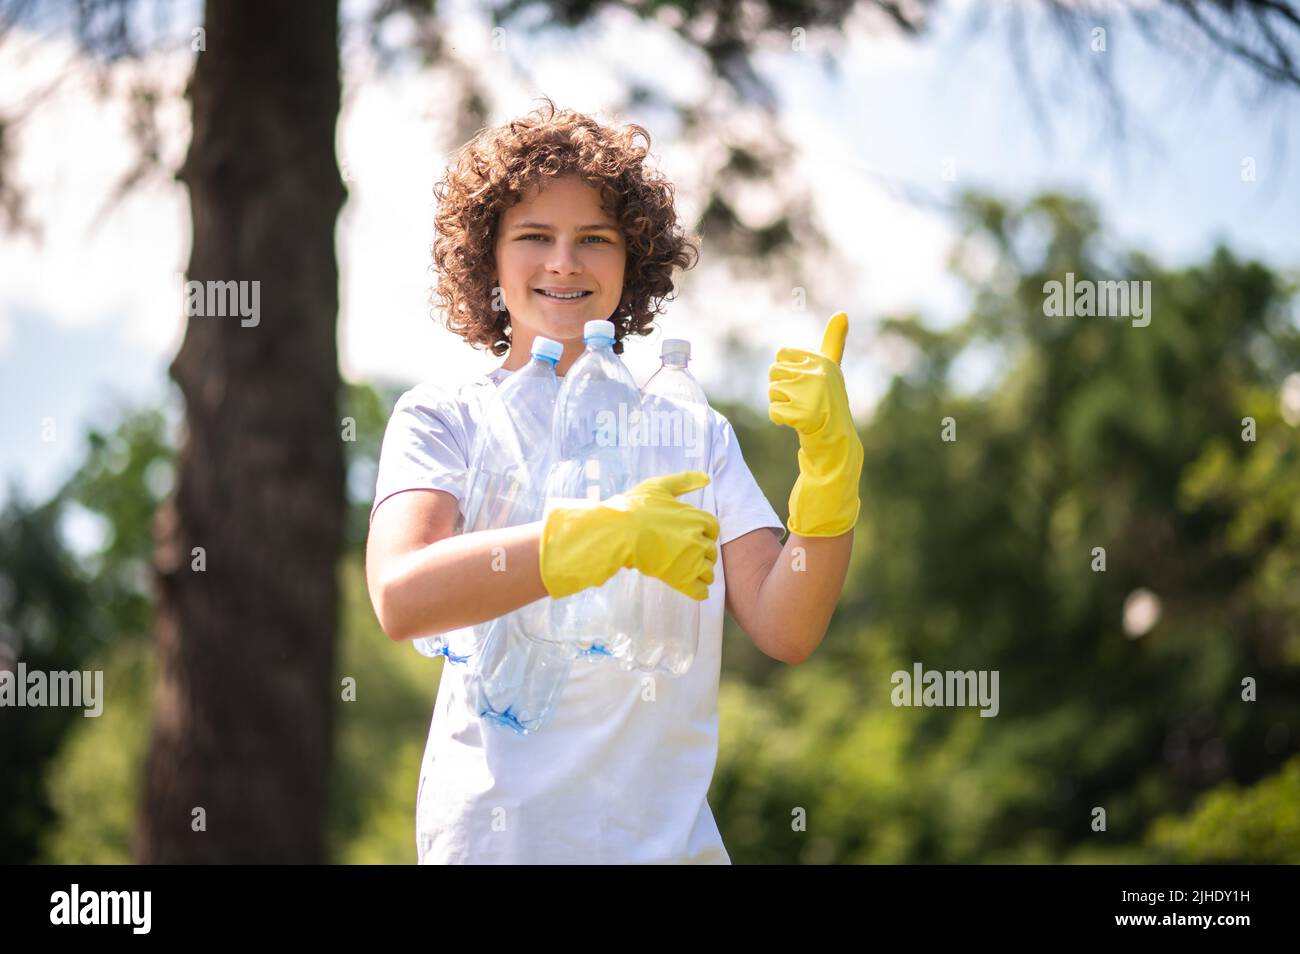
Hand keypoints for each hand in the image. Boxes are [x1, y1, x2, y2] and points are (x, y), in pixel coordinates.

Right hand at [539, 471, 719, 599]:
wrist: (618, 533)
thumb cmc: (635, 508)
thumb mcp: (659, 486)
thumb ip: (684, 481)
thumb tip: (707, 477)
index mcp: (697, 518)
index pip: (712, 529)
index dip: (704, 533)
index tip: (694, 537)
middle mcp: (699, 540)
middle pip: (711, 551)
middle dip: (702, 554)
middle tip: (688, 556)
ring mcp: (692, 561)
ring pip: (708, 572)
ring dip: (702, 573)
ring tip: (689, 572)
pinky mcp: (681, 579)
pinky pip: (700, 591)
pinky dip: (700, 592)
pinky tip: (695, 590)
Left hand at [768, 311, 863, 535]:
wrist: (837, 441)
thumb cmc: (830, 402)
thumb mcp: (831, 370)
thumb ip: (834, 342)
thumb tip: (842, 312)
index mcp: (823, 361)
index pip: (782, 355)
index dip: (785, 372)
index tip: (801, 384)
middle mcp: (818, 374)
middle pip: (773, 372)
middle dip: (780, 388)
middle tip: (799, 401)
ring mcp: (810, 395)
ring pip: (771, 391)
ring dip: (779, 404)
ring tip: (799, 412)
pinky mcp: (801, 414)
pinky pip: (772, 412)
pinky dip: (779, 420)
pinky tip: (796, 424)